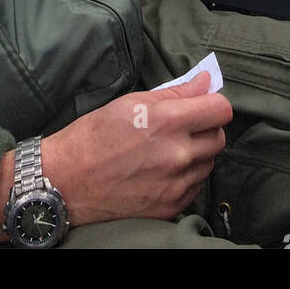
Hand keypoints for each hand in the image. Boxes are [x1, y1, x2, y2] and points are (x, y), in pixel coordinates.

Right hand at [40, 72, 231, 226]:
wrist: (68, 181)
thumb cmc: (95, 135)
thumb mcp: (131, 102)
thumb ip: (175, 92)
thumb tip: (205, 81)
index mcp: (168, 121)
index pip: (221, 110)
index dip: (214, 104)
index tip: (203, 105)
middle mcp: (178, 154)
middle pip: (219, 137)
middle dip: (206, 129)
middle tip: (183, 127)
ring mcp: (176, 184)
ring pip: (208, 163)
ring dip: (196, 154)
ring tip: (168, 150)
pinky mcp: (171, 206)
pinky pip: (195, 187)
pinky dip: (186, 178)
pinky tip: (163, 171)